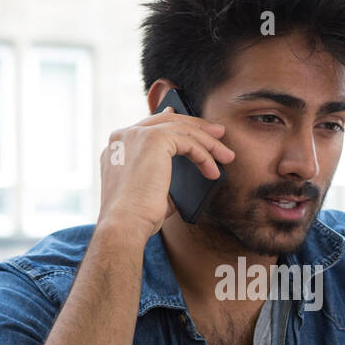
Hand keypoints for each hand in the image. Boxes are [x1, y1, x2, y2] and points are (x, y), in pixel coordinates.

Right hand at [97, 107, 234, 239]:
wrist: (124, 224)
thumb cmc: (136, 216)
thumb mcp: (151, 190)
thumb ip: (166, 174)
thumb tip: (193, 173)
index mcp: (118, 147)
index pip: (149, 126)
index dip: (173, 123)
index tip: (191, 126)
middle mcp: (124, 136)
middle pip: (167, 121)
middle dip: (196, 126)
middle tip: (217, 133)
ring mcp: (137, 134)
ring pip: (181, 129)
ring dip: (208, 142)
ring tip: (226, 155)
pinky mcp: (154, 140)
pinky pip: (188, 141)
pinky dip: (204, 155)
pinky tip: (213, 171)